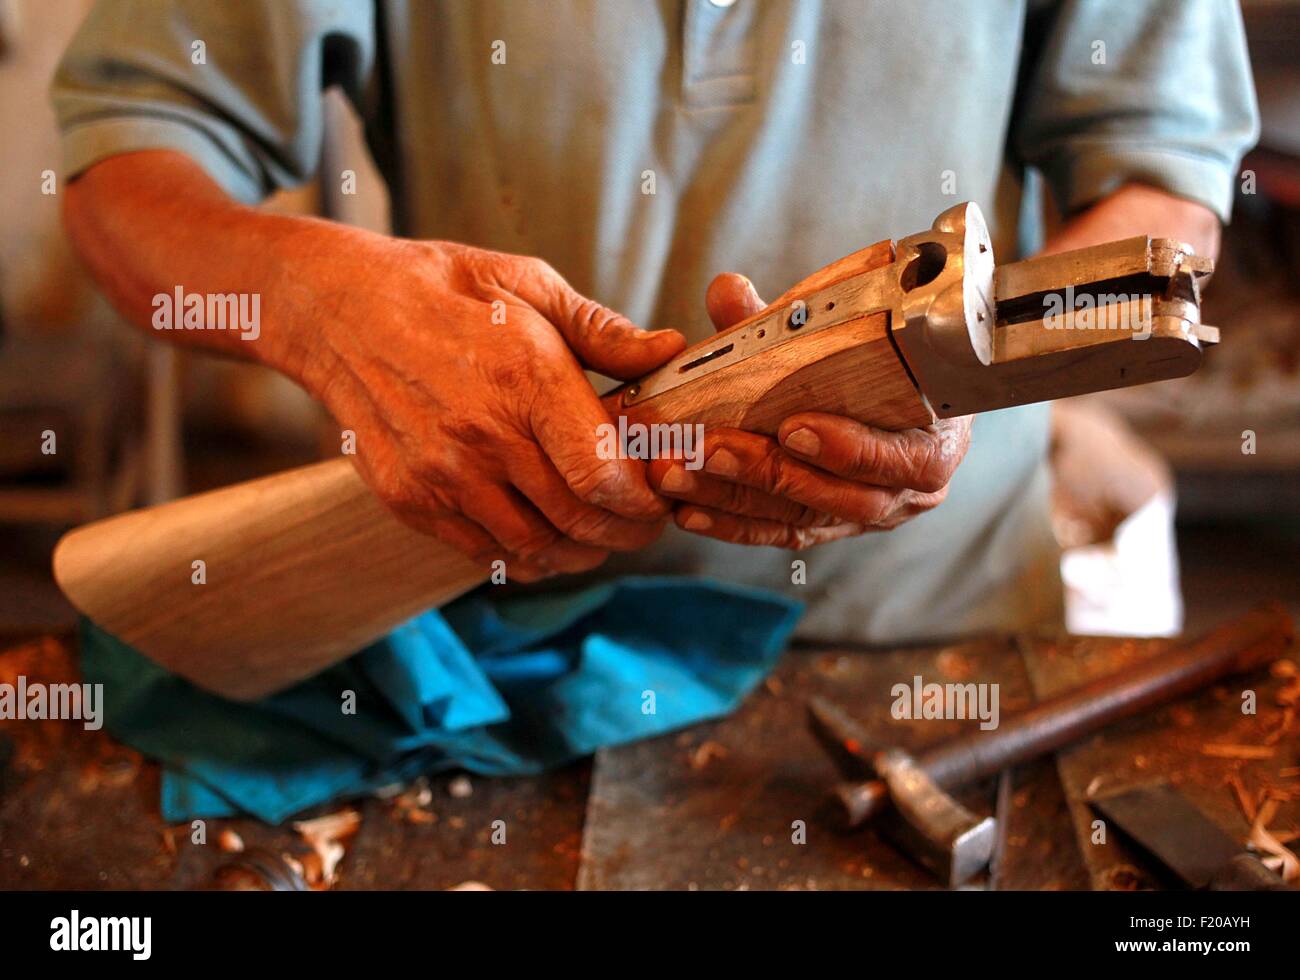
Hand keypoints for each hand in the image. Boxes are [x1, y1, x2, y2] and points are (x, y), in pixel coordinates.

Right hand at [298, 238, 686, 579]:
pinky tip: (550, 534)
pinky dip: (530, 555)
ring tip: (604, 531)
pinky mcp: (411, 502)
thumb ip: (603, 331)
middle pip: (578, 519)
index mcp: (523, 379)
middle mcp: (481, 438)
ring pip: (537, 547)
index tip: (661, 492)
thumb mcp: (527, 285)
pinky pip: (487, 553)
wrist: (337, 311)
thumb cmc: (442, 291)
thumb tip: (670, 351)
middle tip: (647, 520)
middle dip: (628, 529)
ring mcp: (441, 478)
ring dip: (583, 549)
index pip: (602, 474)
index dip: (644, 498)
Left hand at [646, 273, 972, 548]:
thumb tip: (728, 291)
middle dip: (768, 474)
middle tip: (709, 448)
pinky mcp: (828, 528)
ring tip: (680, 476)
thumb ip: (793, 313)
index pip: (904, 458)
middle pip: (841, 497)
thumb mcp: (851, 321)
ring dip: (734, 499)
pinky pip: (778, 534)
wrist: (904, 383)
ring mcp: (867, 515)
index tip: (793, 428)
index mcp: (935, 437)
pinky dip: (731, 524)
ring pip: (801, 520)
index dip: (850, 449)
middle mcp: (907, 489)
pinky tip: (688, 511)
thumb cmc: (884, 351)